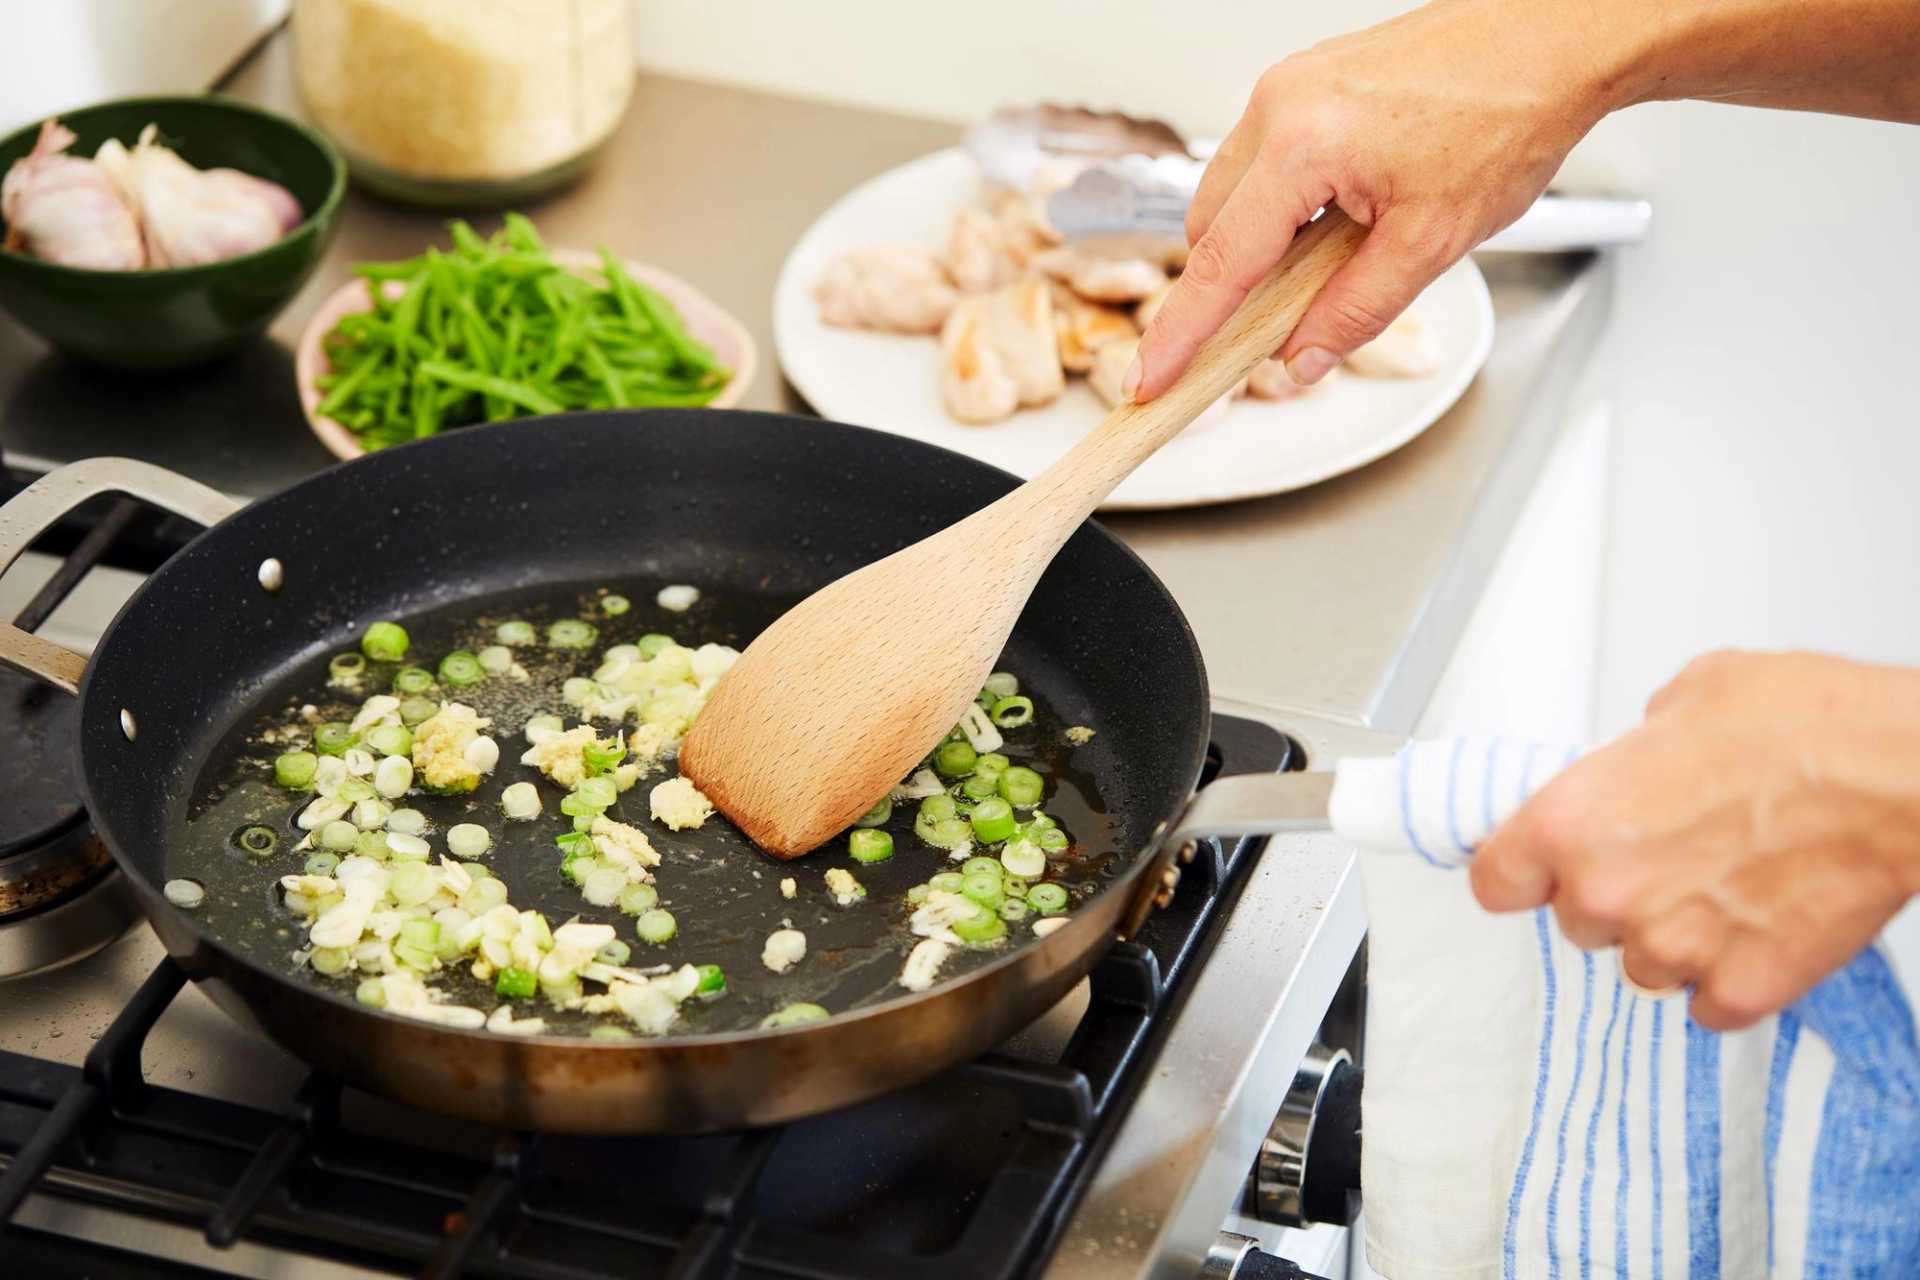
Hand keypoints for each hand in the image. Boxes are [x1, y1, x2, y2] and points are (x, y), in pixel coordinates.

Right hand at [1127, 0, 1614, 400]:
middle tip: (1267, 333)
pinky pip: (1263, 159)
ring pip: (1232, 192)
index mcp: (1302, 144)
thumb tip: (1303, 357)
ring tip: (1330, 262)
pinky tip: (1335, 221)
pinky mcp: (1307, 82)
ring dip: (1258, 243)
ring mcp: (1288, 87)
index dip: (1182, 332)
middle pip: (1208, 226)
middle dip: (1227, 285)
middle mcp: (1279, 106)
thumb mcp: (1431, 241)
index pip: (1220, 263)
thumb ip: (1356, 310)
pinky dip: (1281, 205)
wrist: (1550, 41)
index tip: (1152, 376)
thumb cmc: (1507, 113)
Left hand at [1472, 651, 1919, 1029]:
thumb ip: (1633, 752)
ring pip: (1642, 965)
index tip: (1533, 872)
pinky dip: (1730, 976)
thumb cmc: (1804, 726)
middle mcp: (1608, 894)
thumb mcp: (1685, 697)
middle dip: (1613, 894)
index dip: (1518, 874)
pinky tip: (1759, 928)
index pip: (1495, 882)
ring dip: (1671, 936)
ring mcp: (1673, 948)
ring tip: (1726, 885)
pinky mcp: (1742, 990)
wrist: (1897, 776)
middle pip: (1576, 923)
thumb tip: (1636, 765)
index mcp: (1572, 822)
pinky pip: (1708, 1003)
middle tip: (1670, 855)